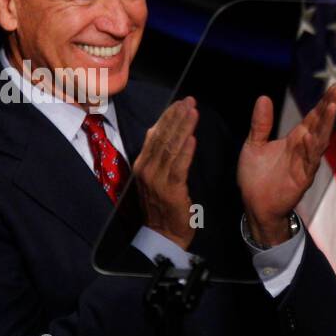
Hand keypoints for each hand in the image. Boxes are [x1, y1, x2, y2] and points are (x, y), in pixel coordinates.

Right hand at [131, 97, 197, 249]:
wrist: (163, 235)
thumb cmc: (164, 206)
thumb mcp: (157, 178)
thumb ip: (160, 158)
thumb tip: (166, 133)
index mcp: (142, 164)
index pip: (154, 134)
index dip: (168, 117)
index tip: (180, 102)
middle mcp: (146, 169)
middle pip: (162, 137)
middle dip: (176, 116)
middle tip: (190, 100)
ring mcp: (156, 179)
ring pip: (170, 148)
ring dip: (183, 128)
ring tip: (193, 112)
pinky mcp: (170, 190)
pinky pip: (178, 167)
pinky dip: (185, 151)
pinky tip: (192, 138)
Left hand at [237, 85, 335, 246]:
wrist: (255, 205)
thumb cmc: (256, 177)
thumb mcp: (254, 144)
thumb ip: (261, 123)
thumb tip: (264, 97)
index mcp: (295, 140)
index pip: (313, 118)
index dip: (323, 103)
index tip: (333, 87)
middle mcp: (304, 149)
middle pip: (321, 125)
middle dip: (329, 108)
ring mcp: (305, 163)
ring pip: (320, 140)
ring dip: (326, 124)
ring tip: (332, 106)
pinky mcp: (302, 178)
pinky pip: (310, 161)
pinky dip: (312, 148)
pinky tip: (313, 135)